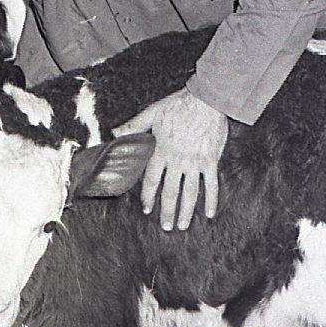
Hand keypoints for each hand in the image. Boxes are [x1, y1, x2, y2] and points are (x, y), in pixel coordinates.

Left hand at [113, 90, 227, 230]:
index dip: (148, 196)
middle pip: (170, 192)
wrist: (206, 99)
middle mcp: (177, 161)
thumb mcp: (152, 113)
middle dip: (167, 211)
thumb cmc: (178, 105)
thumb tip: (114, 133)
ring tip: (182, 225)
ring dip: (186, 211)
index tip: (147, 209)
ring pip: (190, 193)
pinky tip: (208, 214)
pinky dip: (211, 200)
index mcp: (161, 151)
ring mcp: (195, 162)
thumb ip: (133, 126)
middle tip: (166, 226)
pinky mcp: (211, 161)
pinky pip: (211, 184)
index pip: (151, 180)